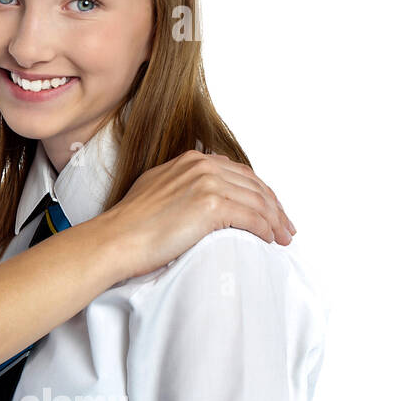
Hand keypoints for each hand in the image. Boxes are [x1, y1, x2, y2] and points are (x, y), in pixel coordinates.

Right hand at [100, 150, 294, 279]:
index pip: (239, 173)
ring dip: (274, 221)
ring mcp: (207, 183)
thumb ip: (182, 184)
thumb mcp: (157, 188)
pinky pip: (252, 217)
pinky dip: (265, 229)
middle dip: (274, 207)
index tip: (269, 209)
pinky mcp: (212, 205)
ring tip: (281, 237)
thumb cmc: (130, 224)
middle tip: (285, 227)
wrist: (116, 239)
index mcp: (191, 160)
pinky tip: (268, 239)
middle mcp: (201, 166)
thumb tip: (202, 198)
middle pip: (254, 185)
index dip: (259, 192)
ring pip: (257, 201)